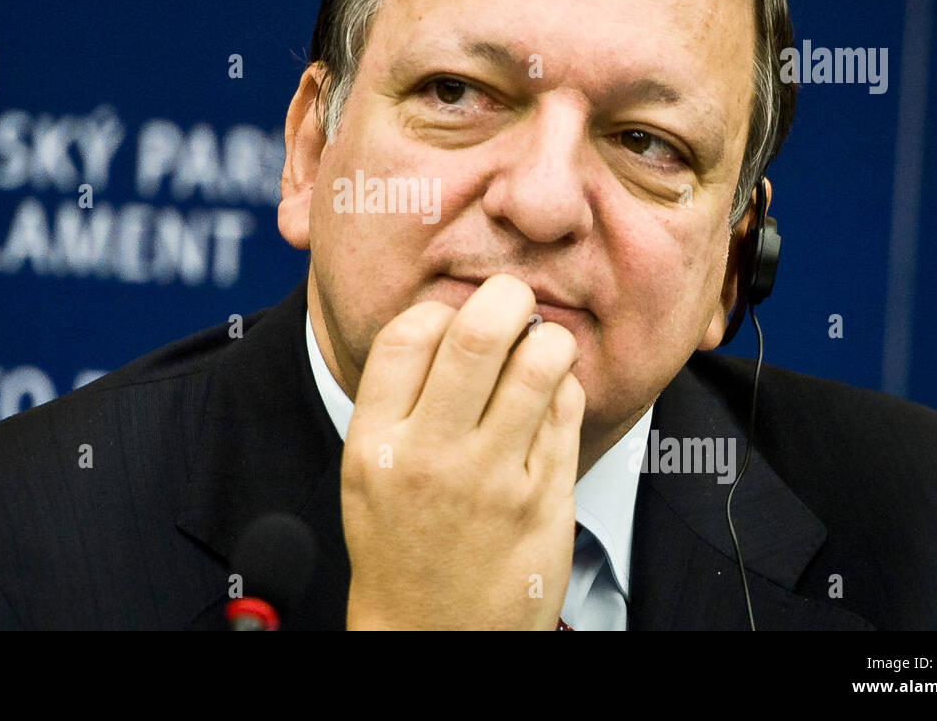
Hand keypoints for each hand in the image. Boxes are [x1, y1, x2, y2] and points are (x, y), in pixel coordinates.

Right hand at [341, 273, 584, 629]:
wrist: (430, 637)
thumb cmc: (401, 546)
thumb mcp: (369, 471)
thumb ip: (401, 401)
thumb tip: (452, 320)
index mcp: (377, 443)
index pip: (408, 335)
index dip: (439, 310)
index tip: (455, 318)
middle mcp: (431, 458)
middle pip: (476, 336)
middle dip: (505, 298)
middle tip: (513, 301)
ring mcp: (491, 481)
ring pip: (538, 366)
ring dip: (548, 341)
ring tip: (543, 348)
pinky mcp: (542, 501)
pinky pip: (567, 413)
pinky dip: (566, 389)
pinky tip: (553, 398)